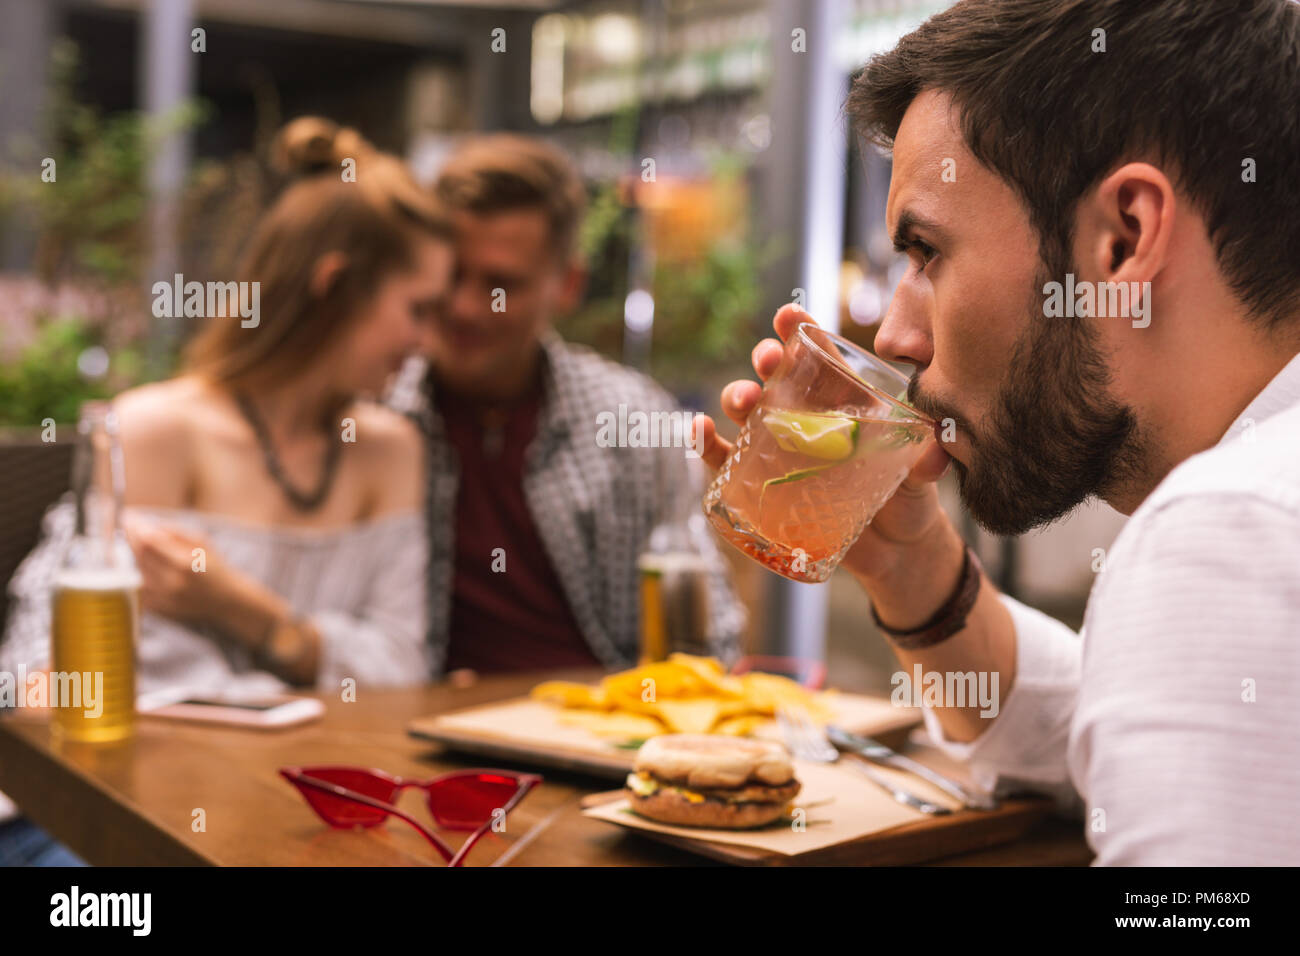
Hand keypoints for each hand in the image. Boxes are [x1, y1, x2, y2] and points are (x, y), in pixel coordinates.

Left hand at [123, 518, 226, 624]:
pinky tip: (141, 561)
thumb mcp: (202, 542)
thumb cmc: (214, 566)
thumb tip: (142, 523)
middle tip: (125, 524)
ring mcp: (161, 598)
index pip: (148, 541)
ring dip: (130, 553)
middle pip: (138, 554)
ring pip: (134, 569)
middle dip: (129, 536)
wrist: (225, 600)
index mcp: (185, 564)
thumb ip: (173, 531)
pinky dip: (135, 570)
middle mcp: (171, 583)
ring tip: (133, 541)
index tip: (128, 515)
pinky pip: (136, 583)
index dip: (134, 526)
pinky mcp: (155, 607)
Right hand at [691, 304, 957, 593]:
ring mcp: (783, 452)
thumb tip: (932, 456)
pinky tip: (699, 431)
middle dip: (764, 361)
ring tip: (741, 400)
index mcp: (844, 403)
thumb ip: (925, 463)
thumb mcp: (920, 478)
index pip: (820, 357)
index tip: (788, 317)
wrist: (895, 554)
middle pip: (776, 378)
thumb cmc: (909, 502)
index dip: (800, 332)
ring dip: (737, 397)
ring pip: (748, 413)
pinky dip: (708, 445)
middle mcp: (808, 420)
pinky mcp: (764, 487)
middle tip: (765, 361)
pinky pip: (728, 462)